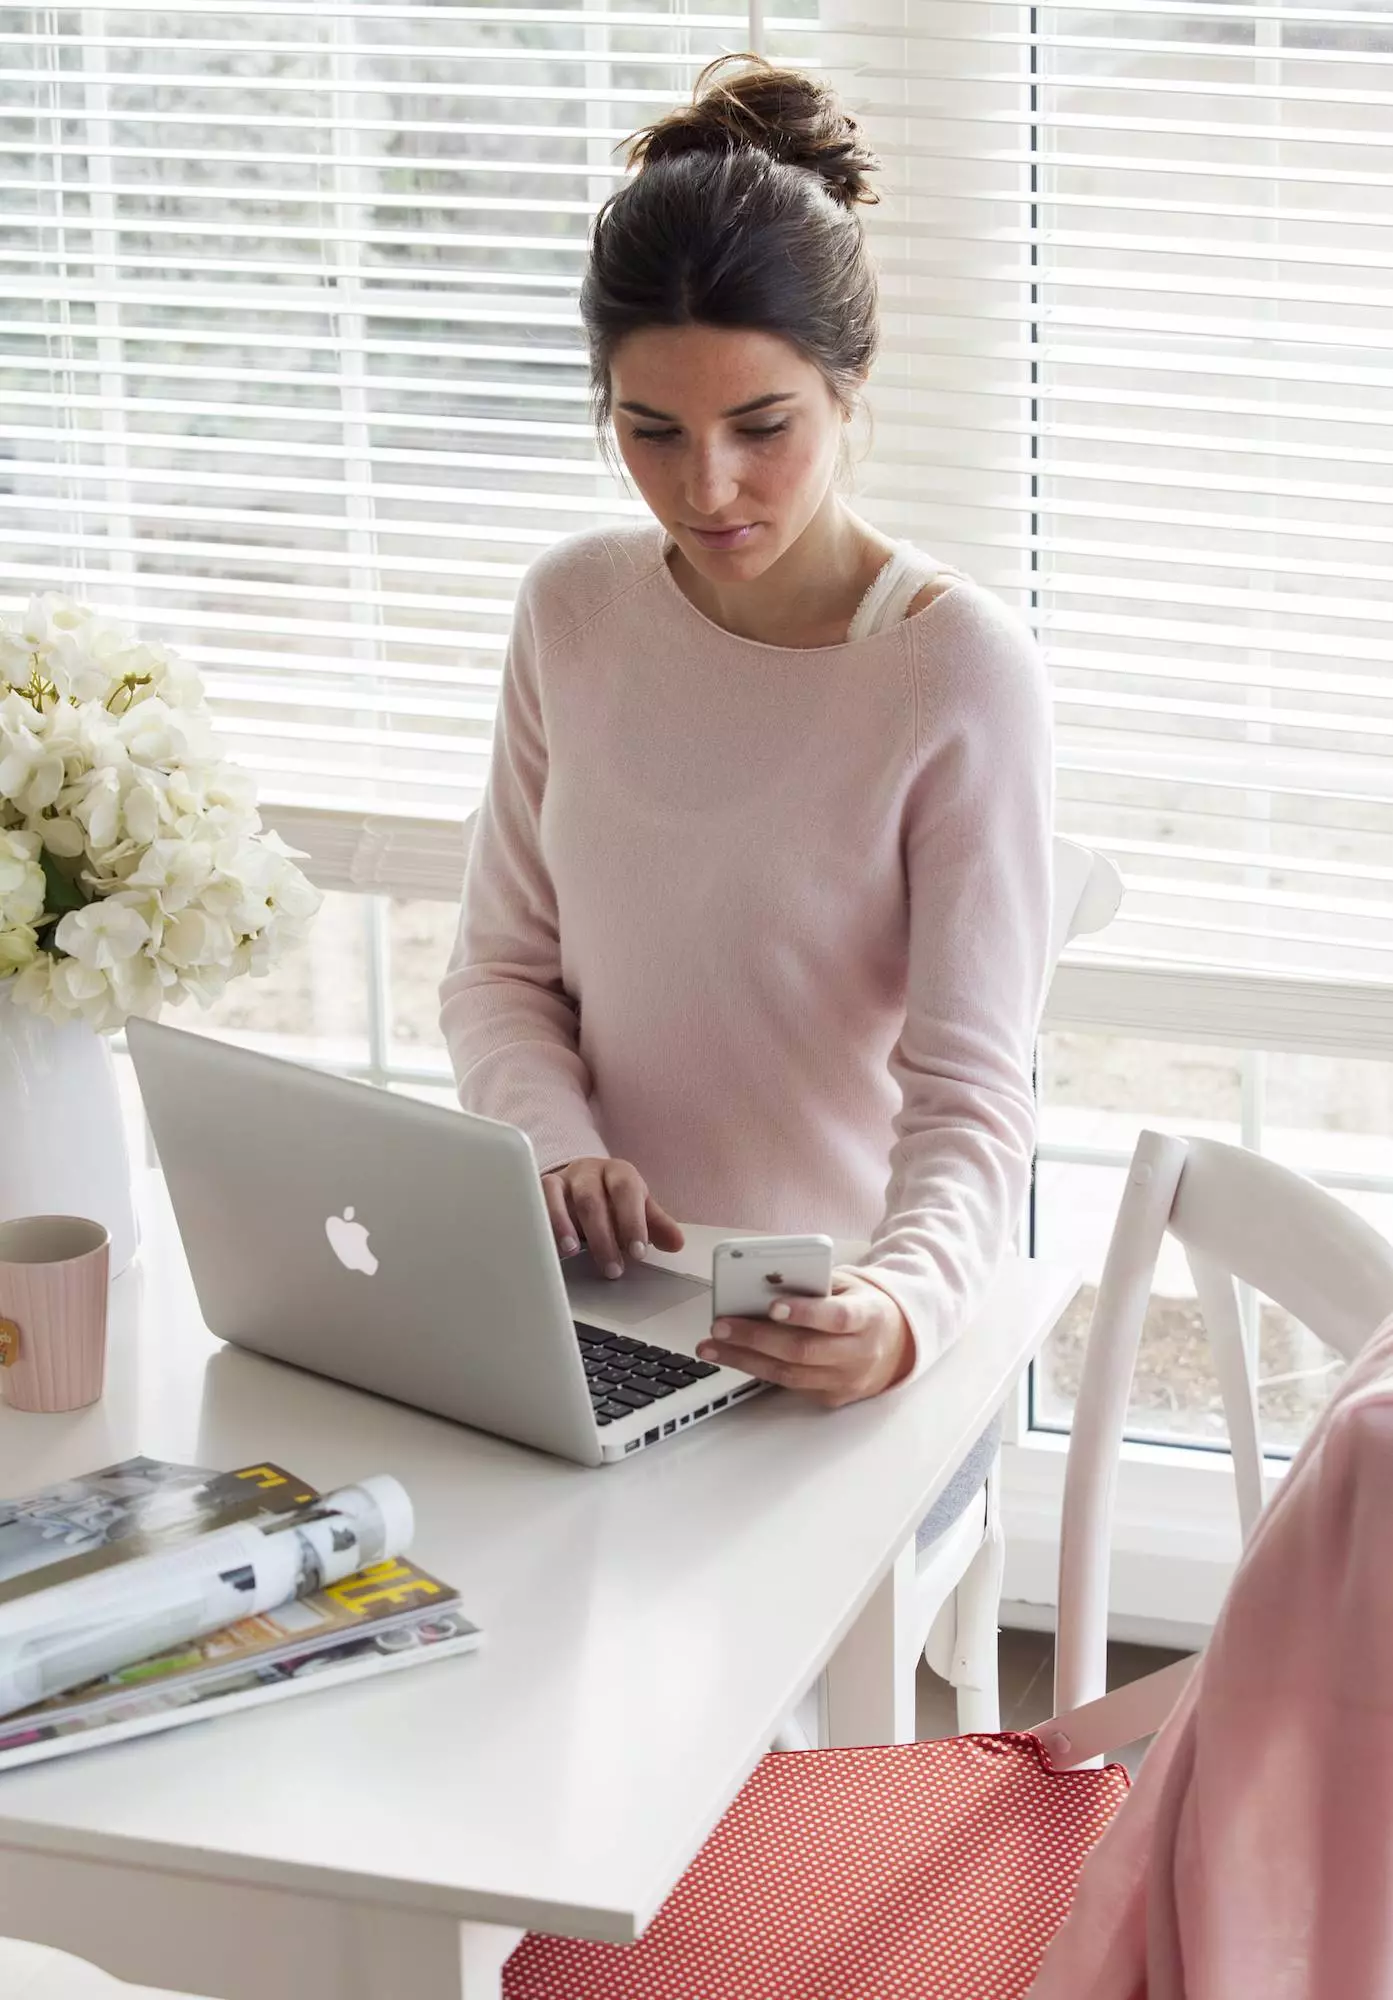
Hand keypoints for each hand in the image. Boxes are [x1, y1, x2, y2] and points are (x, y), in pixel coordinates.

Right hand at [541, 1156, 684, 1278]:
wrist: (580, 1179)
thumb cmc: (613, 1198)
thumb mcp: (638, 1208)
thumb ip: (656, 1225)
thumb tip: (677, 1243)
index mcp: (619, 1173)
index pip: (626, 1191)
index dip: (632, 1221)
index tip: (637, 1252)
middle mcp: (589, 1172)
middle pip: (593, 1199)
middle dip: (603, 1236)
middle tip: (613, 1268)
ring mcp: (562, 1179)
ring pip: (560, 1197)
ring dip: (565, 1226)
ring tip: (573, 1252)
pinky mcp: (540, 1189)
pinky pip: (536, 1201)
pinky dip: (543, 1222)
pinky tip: (548, 1245)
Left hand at [698, 1272, 914, 1408]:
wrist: (896, 1344)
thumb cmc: (863, 1306)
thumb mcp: (849, 1284)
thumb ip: (815, 1283)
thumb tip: (764, 1283)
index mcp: (869, 1317)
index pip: (837, 1317)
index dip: (805, 1313)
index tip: (772, 1306)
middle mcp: (859, 1354)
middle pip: (804, 1350)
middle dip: (756, 1337)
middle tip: (721, 1326)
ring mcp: (845, 1381)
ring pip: (790, 1375)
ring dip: (745, 1360)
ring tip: (713, 1346)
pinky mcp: (831, 1398)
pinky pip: (789, 1386)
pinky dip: (758, 1370)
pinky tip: (734, 1357)